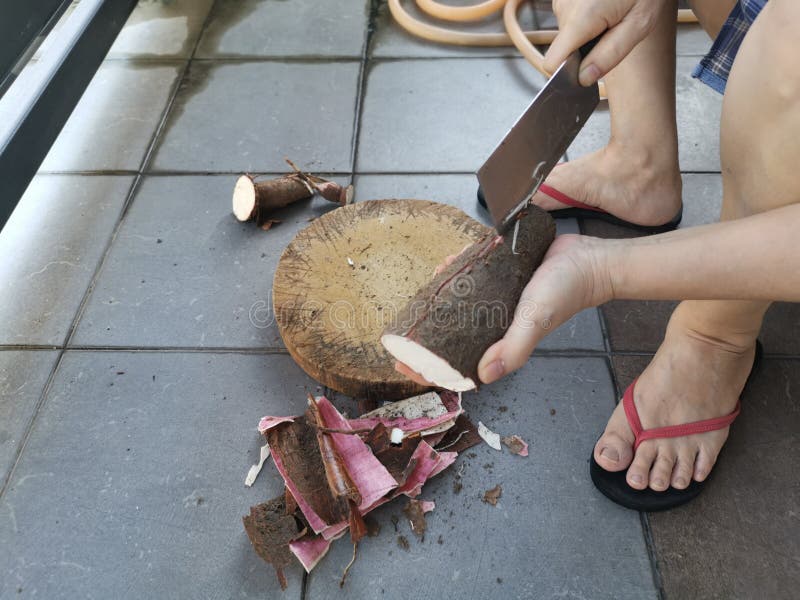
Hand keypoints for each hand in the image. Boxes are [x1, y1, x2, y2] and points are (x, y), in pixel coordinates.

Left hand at [395, 234, 613, 386]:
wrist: (589, 259)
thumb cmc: (564, 293)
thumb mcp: (535, 321)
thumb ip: (514, 348)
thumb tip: (483, 376)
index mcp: (499, 343)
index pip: (457, 362)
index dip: (428, 366)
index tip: (399, 362)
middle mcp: (494, 325)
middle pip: (451, 334)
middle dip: (425, 331)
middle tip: (405, 321)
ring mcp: (496, 302)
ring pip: (459, 306)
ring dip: (439, 298)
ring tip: (427, 286)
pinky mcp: (499, 279)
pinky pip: (472, 279)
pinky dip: (457, 272)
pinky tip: (449, 263)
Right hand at [544, 0, 666, 85]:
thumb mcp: (639, 24)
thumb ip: (611, 54)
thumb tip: (584, 78)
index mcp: (582, 17)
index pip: (552, 62)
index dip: (567, 72)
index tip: (586, 68)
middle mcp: (565, 6)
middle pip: (563, 48)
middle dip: (584, 48)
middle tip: (612, 31)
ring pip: (566, 34)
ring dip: (586, 32)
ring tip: (610, 14)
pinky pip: (569, 18)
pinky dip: (584, 19)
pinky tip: (602, 7)